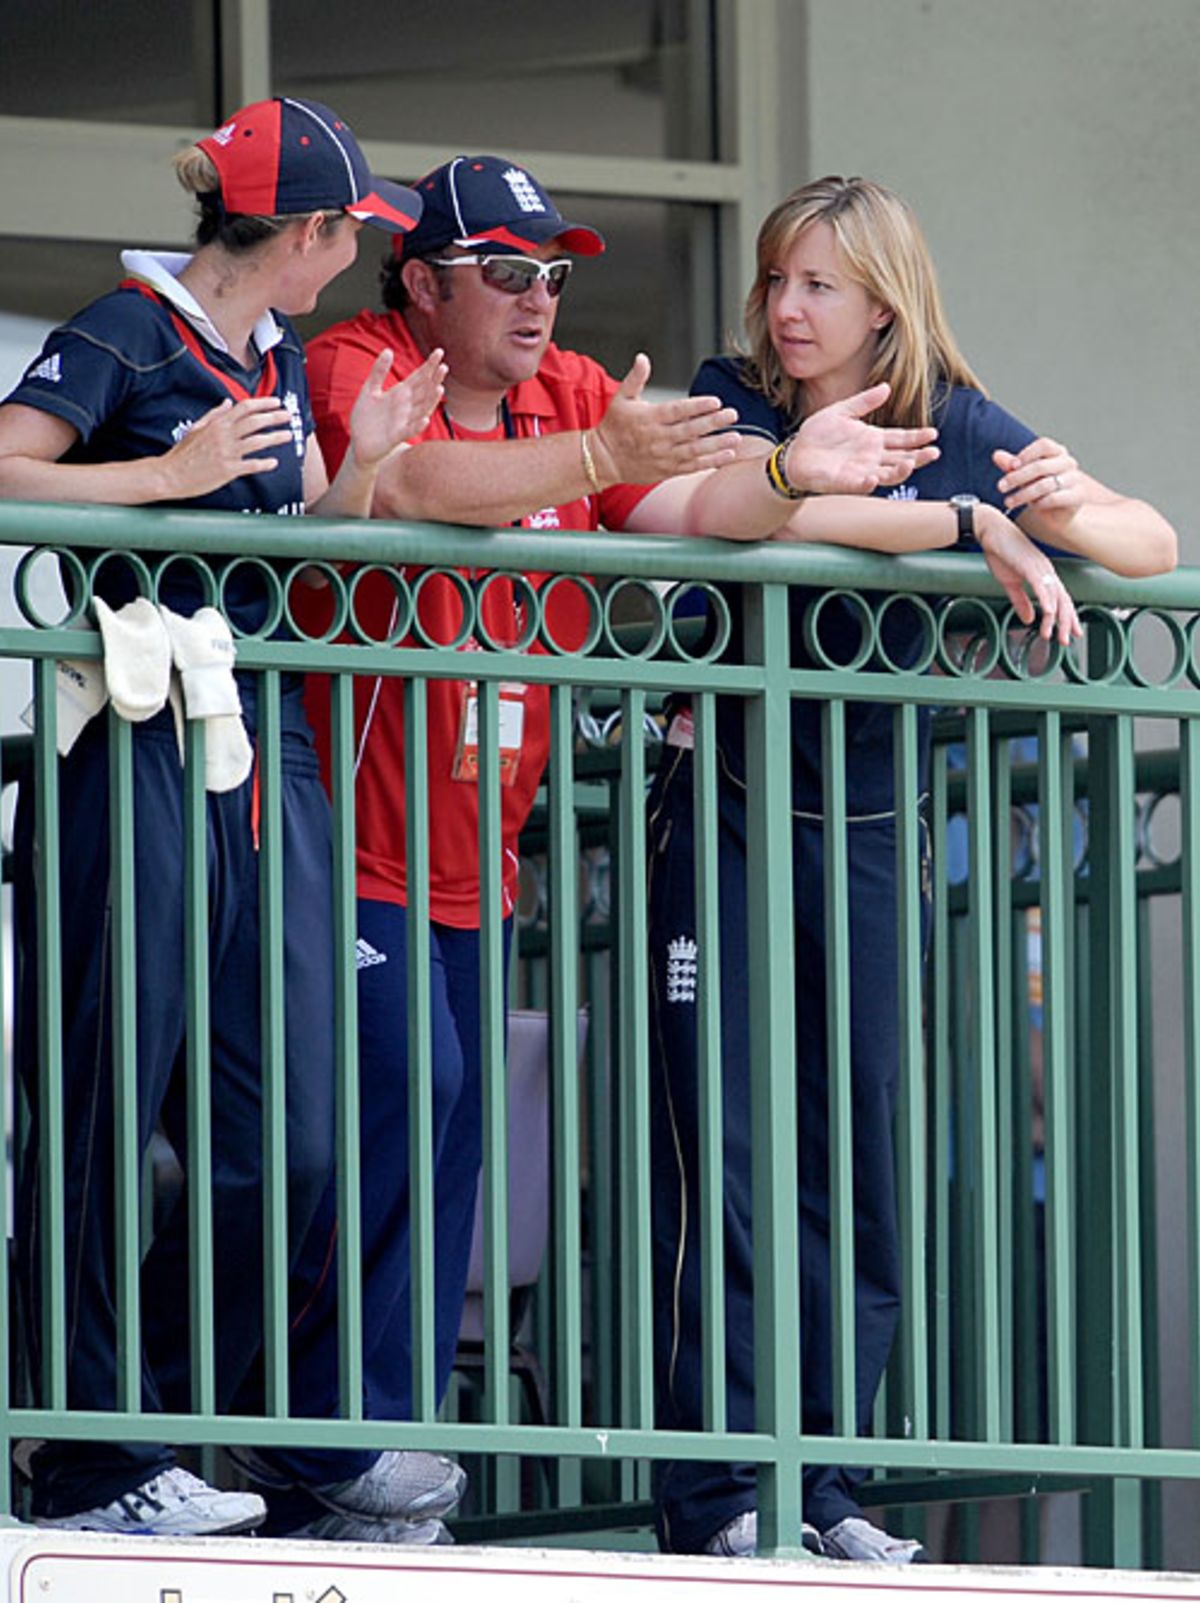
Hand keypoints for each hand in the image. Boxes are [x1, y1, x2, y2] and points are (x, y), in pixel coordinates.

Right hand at [159, 397, 293, 497]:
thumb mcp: (196, 428)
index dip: (264, 404)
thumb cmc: (183, 453)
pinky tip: (274, 463)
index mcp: (217, 424)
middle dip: (275, 417)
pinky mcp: (228, 470)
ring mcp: (227, 453)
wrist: (170, 474)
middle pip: (255, 422)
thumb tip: (227, 402)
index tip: (277, 403)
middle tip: (289, 416)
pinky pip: (251, 465)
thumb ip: (214, 415)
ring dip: (275, 438)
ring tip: (288, 436)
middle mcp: (224, 435)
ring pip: (257, 441)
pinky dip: (264, 464)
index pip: (245, 407)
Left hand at [348, 346, 446, 469]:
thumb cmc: (366, 417)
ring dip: (431, 400)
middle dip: (434, 380)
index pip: (419, 377)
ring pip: (421, 409)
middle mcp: (406, 406)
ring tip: (439, 388)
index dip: (429, 365)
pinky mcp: (395, 437)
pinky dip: (417, 425)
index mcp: (400, 393)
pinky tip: (424, 419)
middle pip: (424, 391)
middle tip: (444, 367)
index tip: (439, 352)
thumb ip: (379, 371)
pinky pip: (409, 431)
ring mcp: (403, 421)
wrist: (358, 443)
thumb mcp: (370, 389)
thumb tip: (388, 350)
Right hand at [590, 353, 740, 484]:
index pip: (678, 411)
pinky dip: (711, 462)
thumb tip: (642, 358)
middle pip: (690, 430)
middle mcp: (659, 438)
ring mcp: (664, 456)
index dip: (697, 406)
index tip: (716, 401)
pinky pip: (693, 466)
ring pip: (695, 450)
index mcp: (650, 418)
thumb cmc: (614, 427)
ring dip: (717, 444)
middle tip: (733, 415)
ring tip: (736, 437)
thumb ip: (635, 378)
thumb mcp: (621, 398)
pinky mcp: (668, 470)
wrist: (604, 460)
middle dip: (714, 422)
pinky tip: (727, 456)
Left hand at [786, 382, 938, 493]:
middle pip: (901, 458)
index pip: (901, 439)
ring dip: (900, 471)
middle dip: (919, 457)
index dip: (917, 437)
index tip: (933, 434)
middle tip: (933, 452)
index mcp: (873, 440)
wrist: (795, 454)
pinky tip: (874, 478)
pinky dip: (867, 483)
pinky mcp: (844, 482)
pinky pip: (859, 485)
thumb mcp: (842, 411)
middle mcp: (871, 458)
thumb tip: (886, 387)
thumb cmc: (817, 435)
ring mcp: (860, 471)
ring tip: (911, 463)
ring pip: (887, 474)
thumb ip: (864, 401)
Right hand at [976, 503, 1081, 645]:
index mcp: (1044, 575)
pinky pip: (1042, 586)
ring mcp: (1040, 568)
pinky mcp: (1030, 565)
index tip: (1071, 632)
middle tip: (1067, 640)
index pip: (1061, 599)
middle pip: (1064, 600)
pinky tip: (1049, 613)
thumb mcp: (1010, 582)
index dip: (1068, 617)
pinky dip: (1047, 601)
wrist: (991, 530)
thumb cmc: (1000, 552)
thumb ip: (1021, 601)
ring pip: (1055, 597)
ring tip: (1056, 635)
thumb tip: (1029, 619)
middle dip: (1067, 622)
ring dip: (1057, 618)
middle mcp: (1047, 572)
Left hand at [994, 437, 1082, 530]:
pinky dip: (1039, 503)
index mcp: (1057, 452)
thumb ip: (1012, 465)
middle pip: (1041, 465)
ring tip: (1008, 502)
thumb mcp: (1024, 477)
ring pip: (1045, 484)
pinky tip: (1032, 507)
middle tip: (1001, 487)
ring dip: (1023, 494)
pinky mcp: (1077, 496)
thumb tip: (996, 455)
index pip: (1044, 445)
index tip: (1011, 466)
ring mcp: (1074, 479)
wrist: (1059, 514)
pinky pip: (1054, 498)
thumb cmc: (1041, 491)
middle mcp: (1068, 463)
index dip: (1026, 454)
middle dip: (1017, 477)